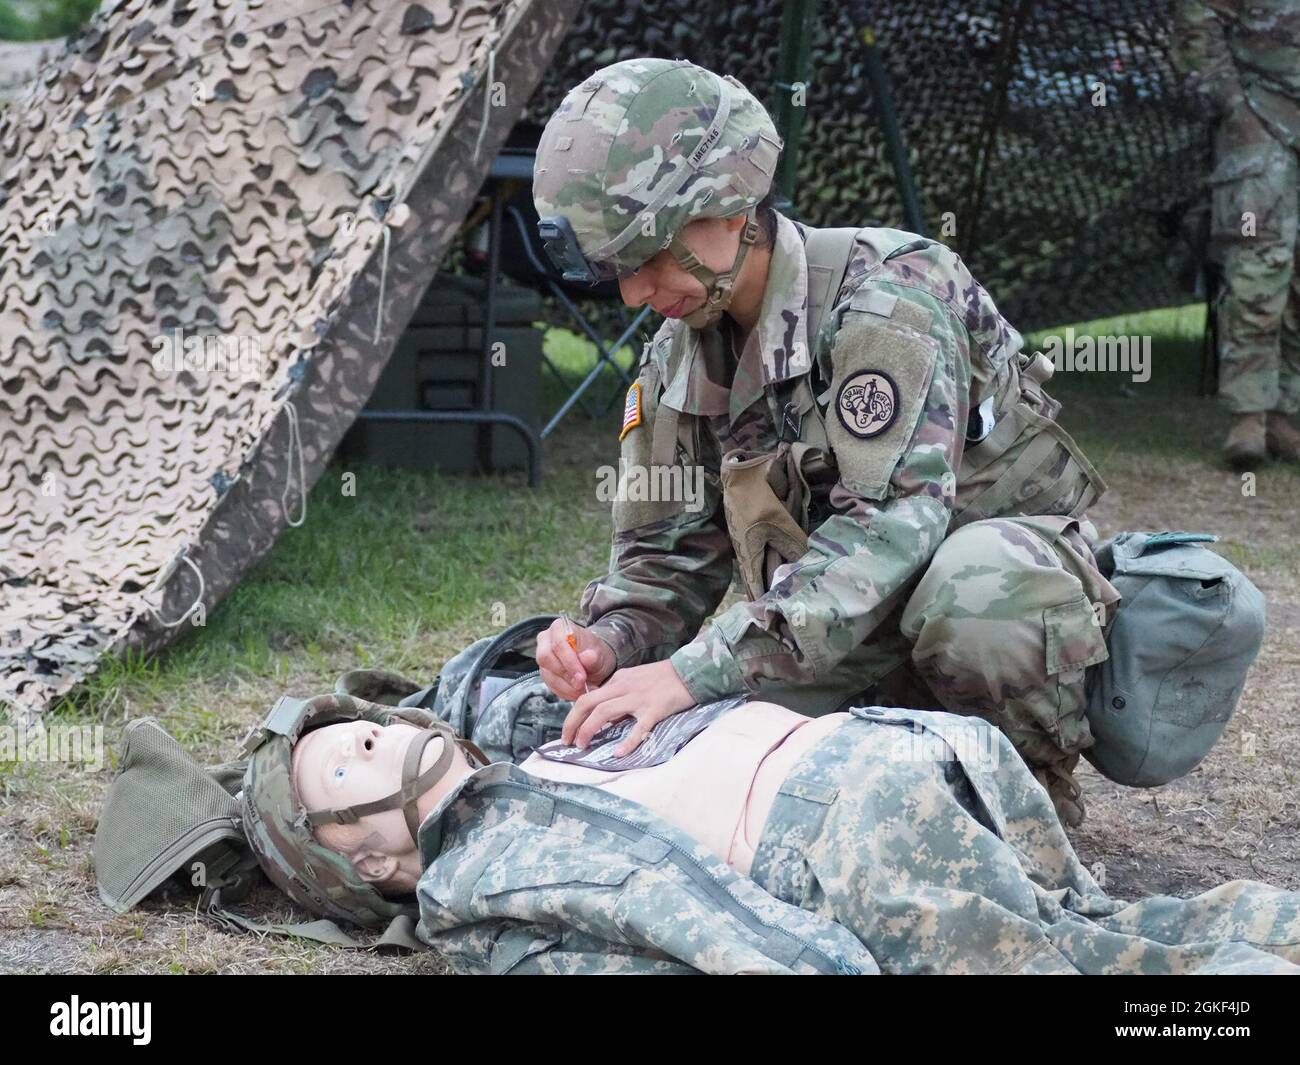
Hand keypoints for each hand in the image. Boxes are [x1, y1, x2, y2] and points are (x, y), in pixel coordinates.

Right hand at [537, 617, 616, 699]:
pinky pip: (549, 685)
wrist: (594, 663)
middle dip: (565, 675)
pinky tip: (576, 692)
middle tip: (582, 685)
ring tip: (583, 690)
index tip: (582, 677)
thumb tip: (587, 657)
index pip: (558, 644)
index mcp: (559, 628)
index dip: (569, 662)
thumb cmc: (595, 654)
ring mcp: (543, 657)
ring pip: (547, 674)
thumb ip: (594, 657)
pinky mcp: (544, 672)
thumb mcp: (600, 654)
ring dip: (566, 687)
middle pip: (546, 658)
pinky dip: (564, 692)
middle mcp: (546, 640)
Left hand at [562, 659, 695, 756]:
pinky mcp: (655, 709)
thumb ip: (620, 696)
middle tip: (567, 741)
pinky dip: (627, 742)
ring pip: (604, 712)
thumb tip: (606, 718)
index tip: (569, 731)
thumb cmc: (664, 678)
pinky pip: (638, 727)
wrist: (690, 671)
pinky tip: (618, 753)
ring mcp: (638, 698)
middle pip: (587, 703)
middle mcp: (623, 687)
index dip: (573, 715)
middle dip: (572, 723)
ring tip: (583, 745)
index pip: (588, 697)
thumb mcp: (635, 681)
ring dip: (588, 729)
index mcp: (618, 680)